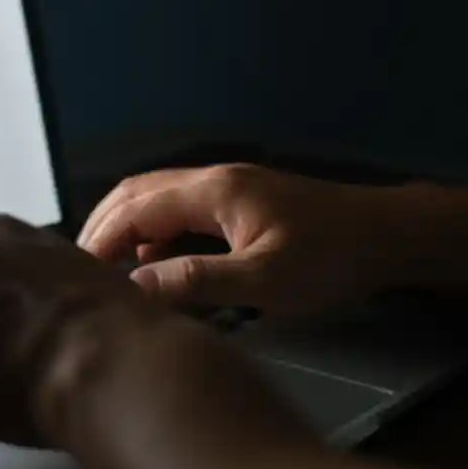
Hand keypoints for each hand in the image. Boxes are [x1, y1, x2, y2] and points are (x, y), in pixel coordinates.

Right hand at [77, 164, 399, 316]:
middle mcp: (214, 179)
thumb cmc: (332, 258)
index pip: (134, 208)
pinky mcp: (244, 202)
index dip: (99, 240)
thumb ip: (196, 282)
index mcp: (213, 190)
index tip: (79, 277)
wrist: (388, 236)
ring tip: (110, 271)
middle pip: (137, 192)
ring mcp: (230, 188)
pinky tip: (158, 267)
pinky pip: (182, 210)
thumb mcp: (264, 280)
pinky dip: (156, 233)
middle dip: (103, 227)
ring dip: (128, 229)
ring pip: (159, 199)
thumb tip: (133, 289)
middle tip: (81, 270)